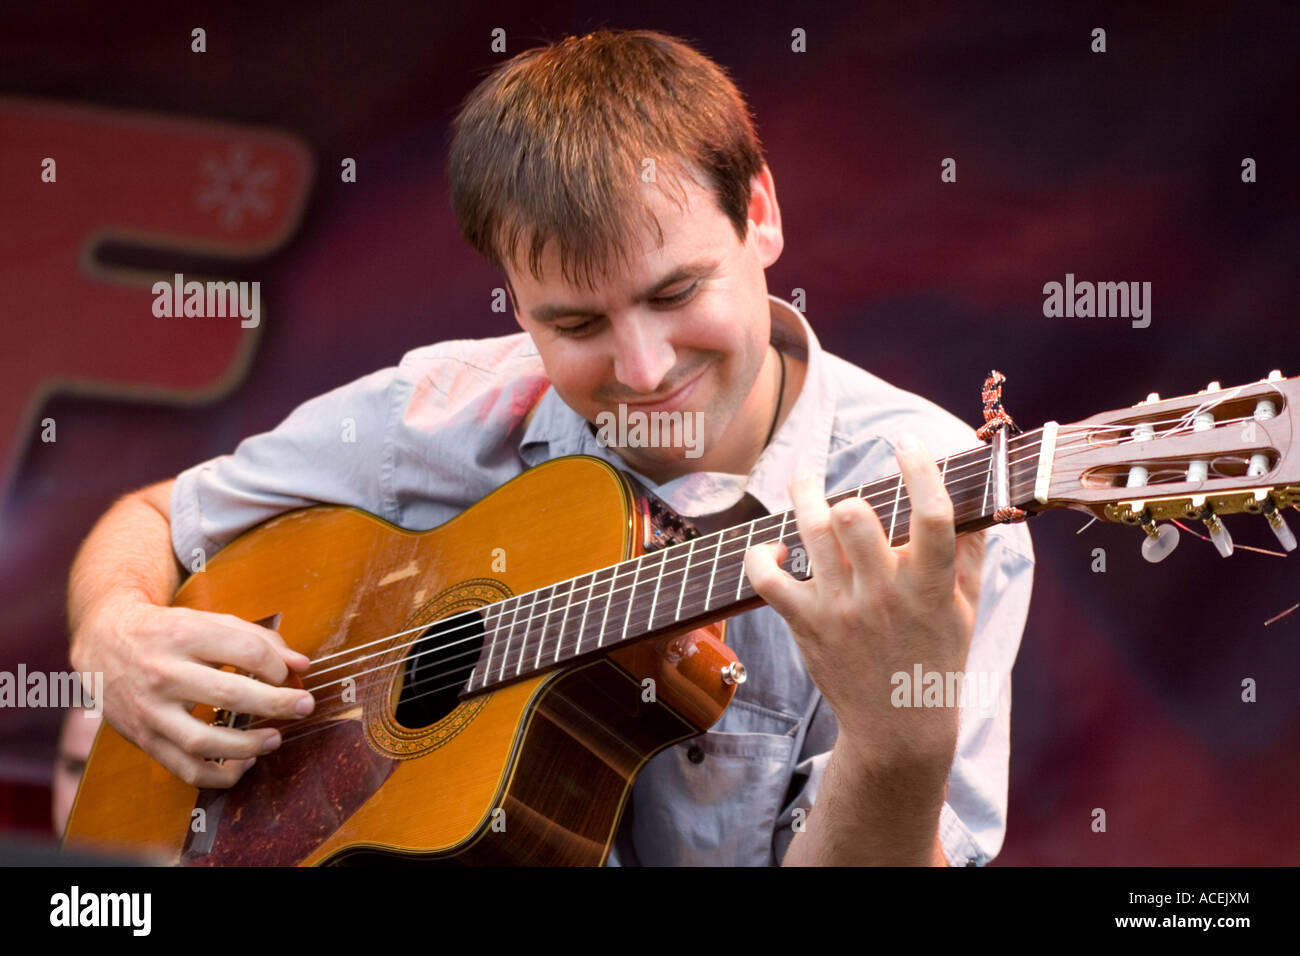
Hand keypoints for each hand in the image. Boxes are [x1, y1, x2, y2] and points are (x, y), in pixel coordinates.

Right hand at [70, 593, 314, 787]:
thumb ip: (258, 639)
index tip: (287, 673)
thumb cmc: (169, 631)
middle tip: (304, 706)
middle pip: (230, 694)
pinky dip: (220, 775)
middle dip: (276, 704)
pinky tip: (245, 763)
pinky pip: (185, 769)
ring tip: (276, 738)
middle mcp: (163, 673)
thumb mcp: (209, 621)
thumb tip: (300, 665)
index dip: (276, 665)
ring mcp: (150, 710)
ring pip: (204, 741)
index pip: (245, 652)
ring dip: (248, 746)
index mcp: (183, 635)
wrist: (105, 642)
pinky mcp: (143, 738)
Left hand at [743, 434, 984, 777]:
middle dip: (850, 494)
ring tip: (802, 480)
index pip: (933, 516)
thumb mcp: (966, 603)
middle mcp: (884, 594)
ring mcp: (840, 609)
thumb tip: (976, 486)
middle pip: (856, 516)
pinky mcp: (805, 623)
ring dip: (802, 496)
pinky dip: (762, 556)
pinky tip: (776, 549)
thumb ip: (970, 544)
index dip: (920, 469)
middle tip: (845, 490)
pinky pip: (767, 578)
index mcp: (932, 586)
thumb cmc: (935, 655)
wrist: (898, 726)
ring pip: (810, 532)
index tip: (906, 441)